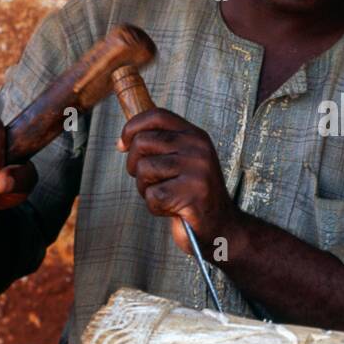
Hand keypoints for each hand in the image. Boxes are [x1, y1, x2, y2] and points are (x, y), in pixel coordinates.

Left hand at [118, 107, 240, 255]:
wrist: (221, 227)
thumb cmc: (192, 195)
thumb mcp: (182, 161)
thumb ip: (161, 145)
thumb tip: (124, 139)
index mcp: (196, 136)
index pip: (157, 116)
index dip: (132, 127)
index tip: (122, 144)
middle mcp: (199, 149)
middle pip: (142, 143)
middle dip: (134, 165)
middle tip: (150, 181)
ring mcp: (198, 171)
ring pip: (143, 169)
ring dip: (145, 188)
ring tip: (166, 196)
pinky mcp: (192, 195)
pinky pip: (152, 196)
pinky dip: (155, 208)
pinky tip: (173, 210)